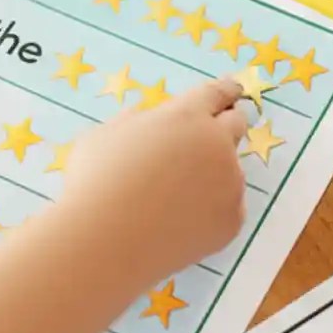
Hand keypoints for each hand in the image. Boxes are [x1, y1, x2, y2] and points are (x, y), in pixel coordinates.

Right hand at [61, 79, 248, 277]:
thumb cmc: (95, 183)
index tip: (235, 89)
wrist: (106, 243)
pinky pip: (229, 207)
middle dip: (225, 126)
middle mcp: (217, 144)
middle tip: (205, 142)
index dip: (227, 89)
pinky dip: (212, 210)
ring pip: (230, 170)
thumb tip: (146, 120)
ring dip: (212, 173)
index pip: (218, 93)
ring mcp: (230, 183)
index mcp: (187, 115)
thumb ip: (133, 122)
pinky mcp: (233, 220)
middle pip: (238, 124)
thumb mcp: (103, 136)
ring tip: (171, 198)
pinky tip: (179, 222)